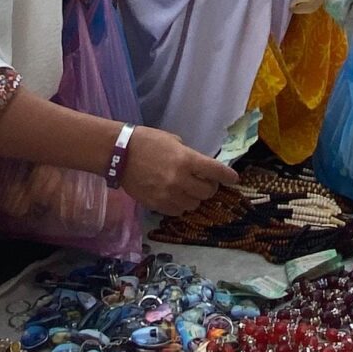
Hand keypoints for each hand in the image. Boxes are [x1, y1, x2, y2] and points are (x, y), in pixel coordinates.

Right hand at [116, 128, 240, 215]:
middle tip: (204, 181)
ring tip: (187, 189)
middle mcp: (180, 179)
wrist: (118, 154)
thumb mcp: (173, 141)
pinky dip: (180, 205)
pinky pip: (178, 211)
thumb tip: (201, 168)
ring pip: (194, 204)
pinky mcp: (157, 204)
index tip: (233, 179)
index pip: (216, 171)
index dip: (228, 176)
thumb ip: (189, 156)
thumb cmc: (146, 141)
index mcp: (186, 159)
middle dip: (209, 187)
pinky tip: (175, 196)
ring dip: (194, 197)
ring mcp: (168, 194)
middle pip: (208, 192)